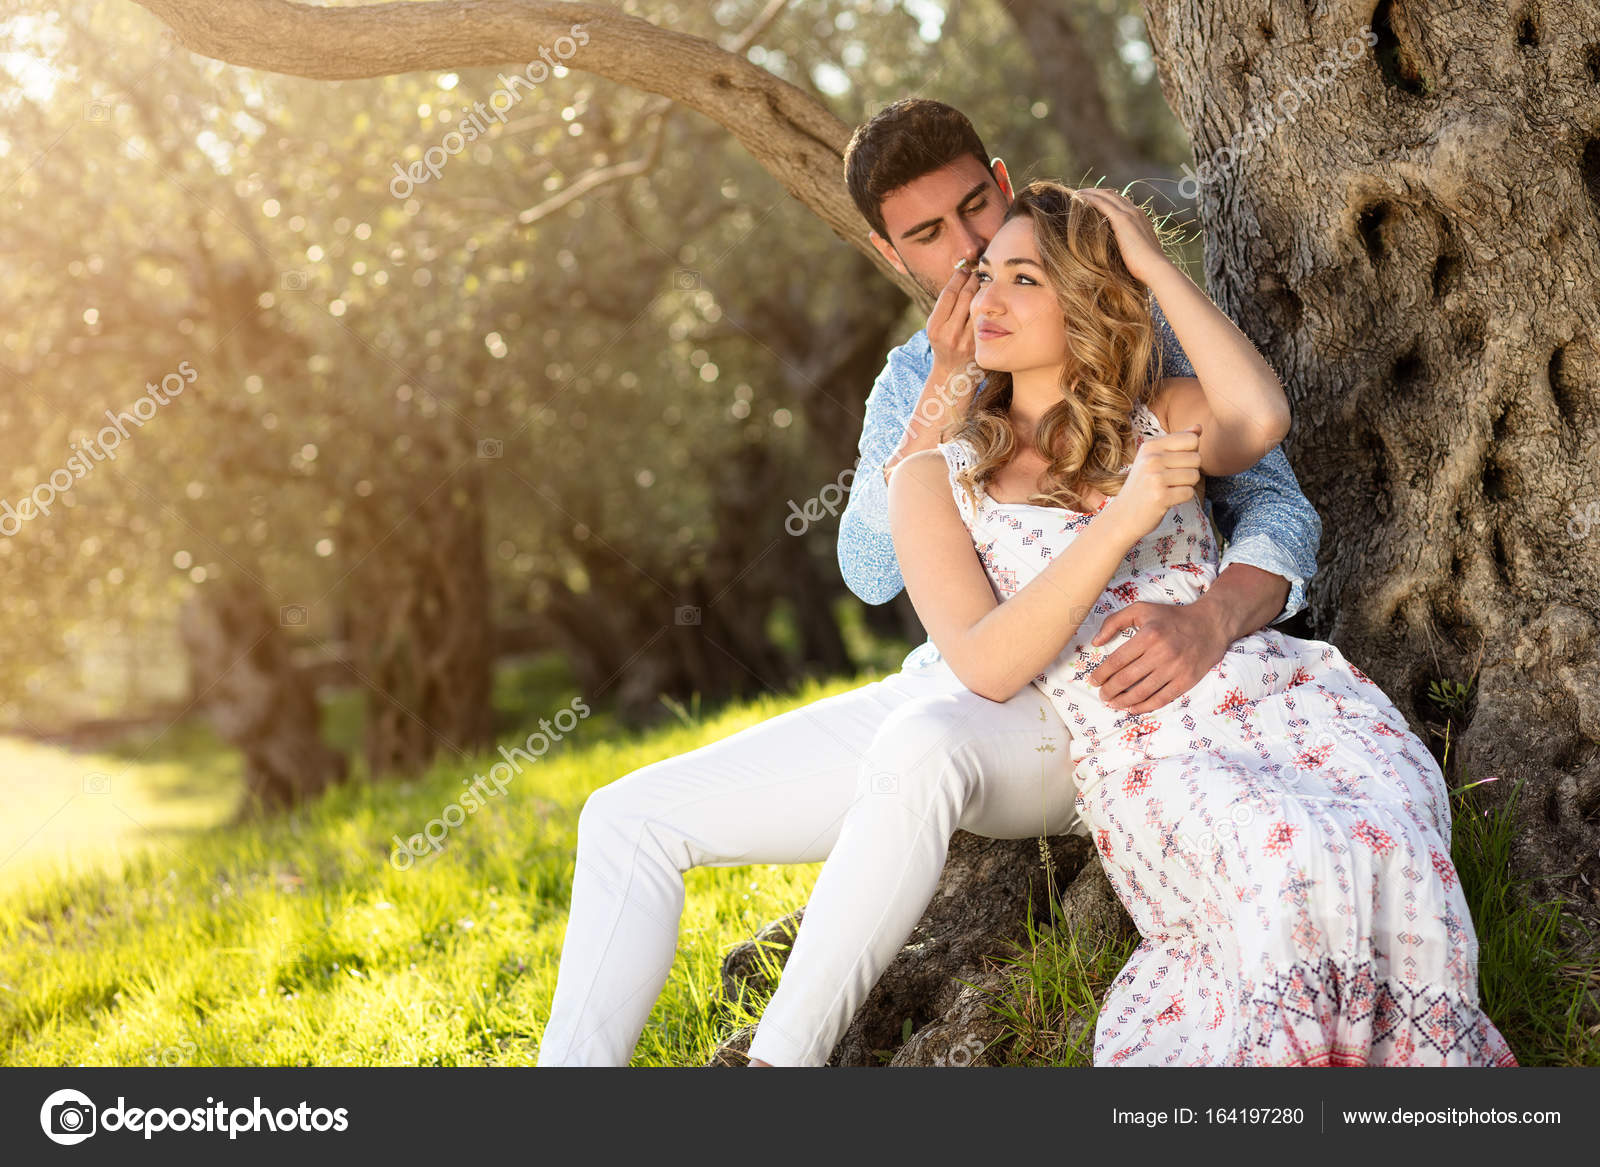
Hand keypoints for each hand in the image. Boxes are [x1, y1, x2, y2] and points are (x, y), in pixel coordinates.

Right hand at [926, 259, 978, 378]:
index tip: (964, 269)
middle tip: (978, 271)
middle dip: (973, 279)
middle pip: (965, 296)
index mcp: (935, 327)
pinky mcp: (980, 345)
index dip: (958, 278)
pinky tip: (991, 299)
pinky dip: (989, 306)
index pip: (949, 294)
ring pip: (978, 306)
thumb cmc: (945, 344)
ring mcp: (966, 341)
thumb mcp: (937, 327)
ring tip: (986, 281)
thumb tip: (961, 276)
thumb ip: (946, 306)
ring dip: (983, 290)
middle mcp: (950, 334)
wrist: (953, 374)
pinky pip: (986, 318)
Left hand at [1072, 187, 1172, 285]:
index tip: (1091, 201)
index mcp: (1140, 219)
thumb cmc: (1145, 269)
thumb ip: (1129, 248)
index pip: (1121, 202)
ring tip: (1075, 194)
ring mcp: (1130, 214)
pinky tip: (1076, 198)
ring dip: (1090, 193)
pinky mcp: (1122, 219)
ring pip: (1106, 195)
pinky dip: (1089, 198)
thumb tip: (1120, 256)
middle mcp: (1136, 212)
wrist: (1155, 269)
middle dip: (1096, 192)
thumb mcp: (1137, 254)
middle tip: (1079, 194)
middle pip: (1112, 195)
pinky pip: (1102, 203)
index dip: (1105, 199)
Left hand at [1087, 598, 1229, 712]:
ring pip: (1142, 692)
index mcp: (1148, 635)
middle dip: (1109, 690)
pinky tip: (1132, 708)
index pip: (1117, 660)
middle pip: (1126, 679)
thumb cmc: (1171, 617)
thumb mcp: (1141, 609)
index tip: (1093, 680)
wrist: (1211, 624)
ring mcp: (1175, 668)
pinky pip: (1161, 698)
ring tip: (1112, 703)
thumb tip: (1095, 642)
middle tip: (1101, 695)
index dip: (1101, 674)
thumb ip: (1114, 621)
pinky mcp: (1186, 680)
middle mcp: (1161, 652)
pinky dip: (1144, 706)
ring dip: (1123, 701)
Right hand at [1104, 425, 1202, 540]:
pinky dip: (1182, 498)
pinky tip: (1167, 499)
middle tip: (1171, 480)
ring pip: (1195, 476)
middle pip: (1196, 458)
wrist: (1123, 516)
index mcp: (1150, 445)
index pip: (1191, 439)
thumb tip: (1199, 427)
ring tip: (1168, 489)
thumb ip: (1177, 442)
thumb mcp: (1154, 458)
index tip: (1175, 463)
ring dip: (1186, 485)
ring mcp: (1155, 477)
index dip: (1191, 453)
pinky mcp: (1160, 496)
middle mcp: (1152, 458)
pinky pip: (1189, 492)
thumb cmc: (1142, 486)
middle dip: (1190, 471)